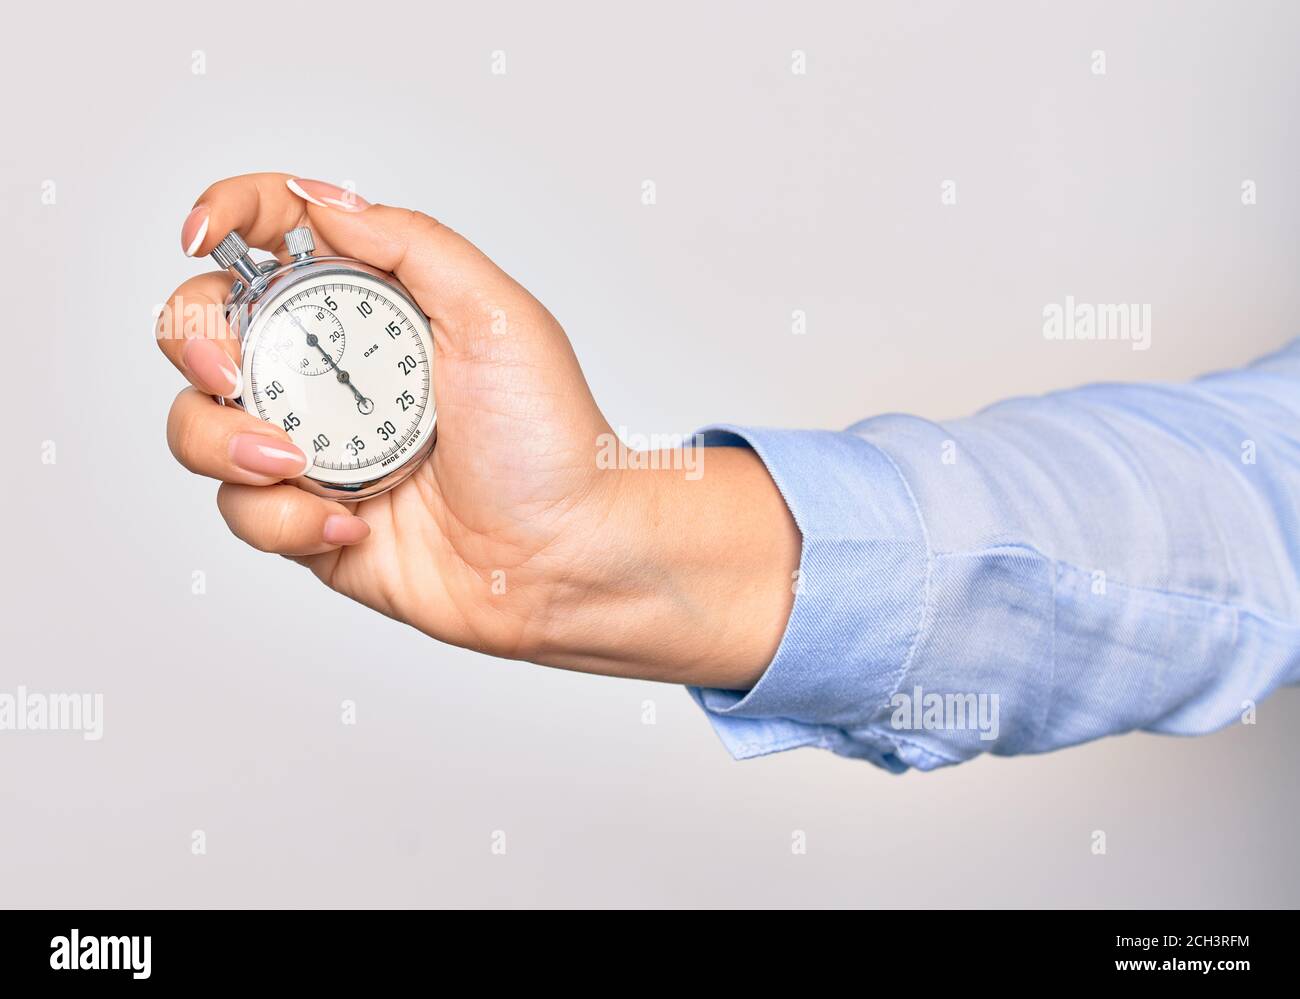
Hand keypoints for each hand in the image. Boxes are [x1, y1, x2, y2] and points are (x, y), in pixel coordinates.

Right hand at [160, 173, 798, 687]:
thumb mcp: (495, 317)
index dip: (224, 221)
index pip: (274, 240)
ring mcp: (315, 449)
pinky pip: (242, 511)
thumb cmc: (550, 442)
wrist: (565, 557)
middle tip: (229, 371)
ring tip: (296, 463)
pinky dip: (284, 519)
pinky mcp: (307, 522)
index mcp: (374, 311)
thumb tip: (320, 200)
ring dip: (225, 440)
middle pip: (207, 330)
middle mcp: (333, 374)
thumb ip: (410, 244)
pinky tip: (352, 523)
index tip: (202, 236)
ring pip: (201, 424)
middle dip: (192, 342)